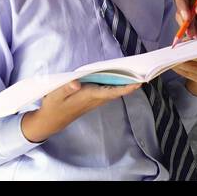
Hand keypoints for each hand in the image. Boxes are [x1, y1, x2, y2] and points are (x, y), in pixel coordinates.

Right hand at [21, 80, 141, 142]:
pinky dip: (116, 86)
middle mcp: (94, 99)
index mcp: (88, 96)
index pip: (111, 91)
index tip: (139, 83)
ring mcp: (94, 101)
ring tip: (136, 74)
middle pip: (116, 92)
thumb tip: (76, 82)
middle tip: (145, 74)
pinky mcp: (91, 100)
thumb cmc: (53, 106)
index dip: (126, 88)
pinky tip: (119, 80)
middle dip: (130, 85)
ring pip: (113, 92)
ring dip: (125, 85)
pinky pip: (108, 92)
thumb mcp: (56, 95)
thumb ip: (66, 87)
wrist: (51, 121)